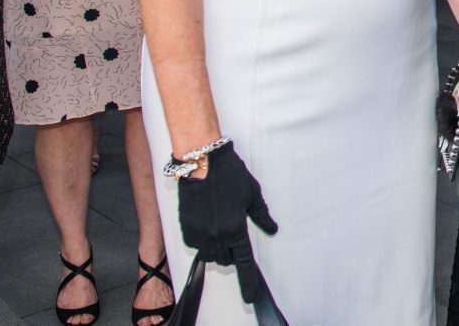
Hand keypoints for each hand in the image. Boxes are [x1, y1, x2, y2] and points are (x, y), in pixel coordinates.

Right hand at [176, 143, 277, 303]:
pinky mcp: (186, 229)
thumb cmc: (230, 175)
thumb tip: (272, 228)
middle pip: (226, 259)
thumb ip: (262, 216)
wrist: (203, 163)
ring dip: (218, 247)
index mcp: (235, 229)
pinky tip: (208, 223)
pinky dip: (203, 241)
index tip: (251, 296)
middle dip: (232, 252)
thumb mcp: (252, 194)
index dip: (248, 281)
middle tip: (234, 230)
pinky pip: (196, 245)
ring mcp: (199, 234)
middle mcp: (216, 236)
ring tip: (221, 224)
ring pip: (211, 255)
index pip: (244, 262)